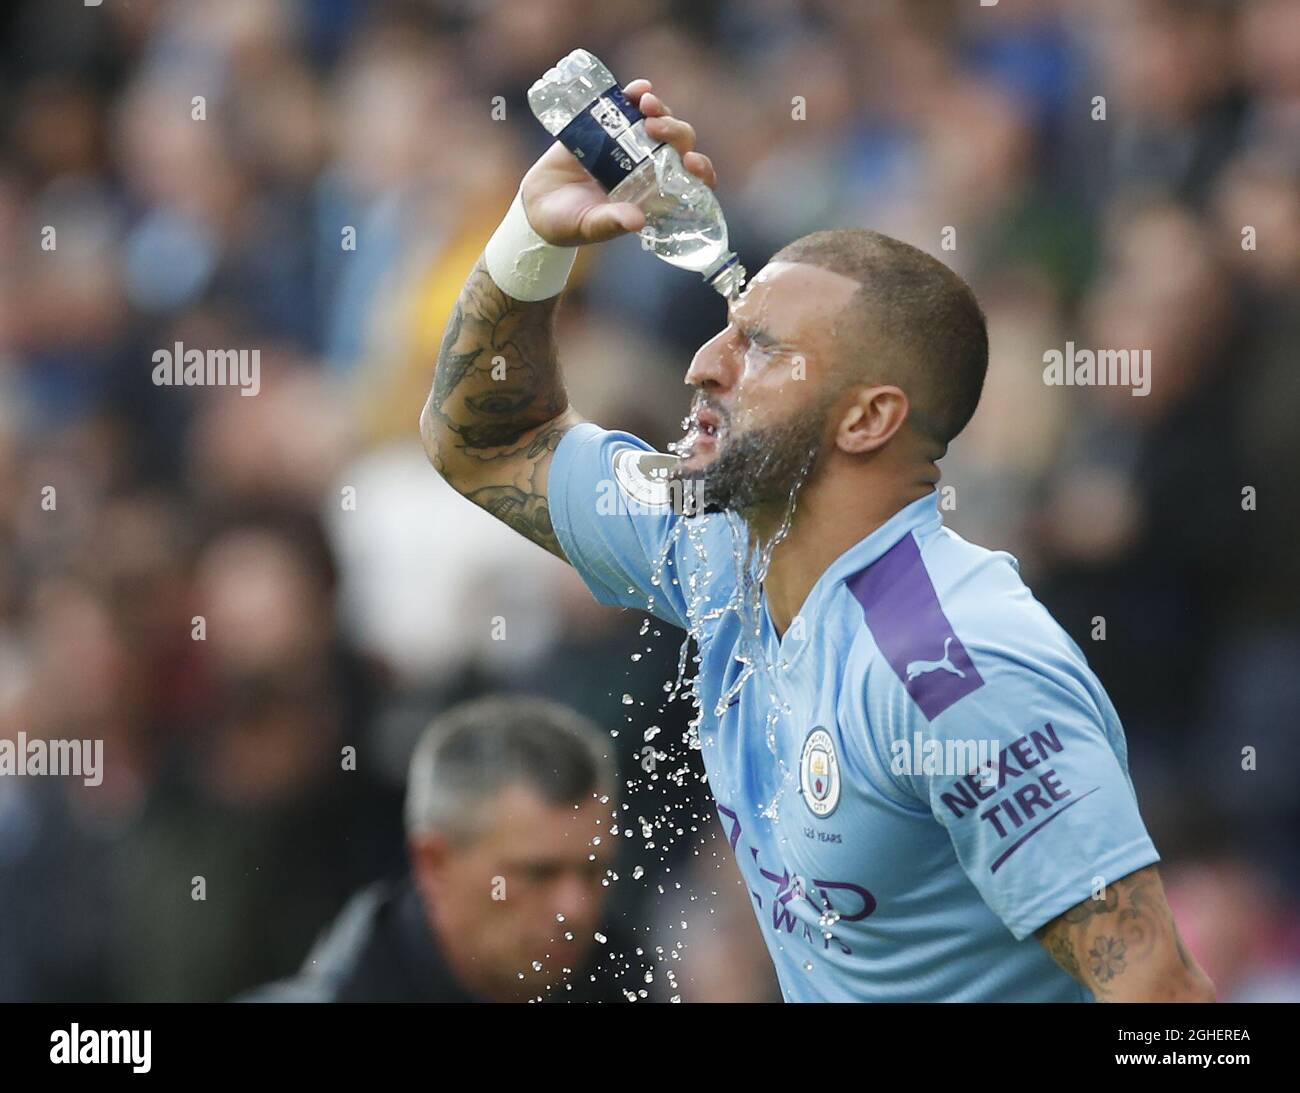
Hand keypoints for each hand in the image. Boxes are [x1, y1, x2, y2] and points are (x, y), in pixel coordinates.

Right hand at [519, 79, 717, 246]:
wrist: (535, 203)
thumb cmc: (567, 224)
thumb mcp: (589, 226)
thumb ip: (610, 223)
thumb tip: (637, 221)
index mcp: (653, 196)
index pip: (691, 183)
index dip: (701, 171)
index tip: (692, 162)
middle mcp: (648, 169)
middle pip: (679, 145)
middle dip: (676, 133)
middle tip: (656, 129)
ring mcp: (630, 146)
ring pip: (661, 121)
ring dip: (661, 110)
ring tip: (646, 105)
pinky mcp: (608, 127)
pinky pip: (630, 106)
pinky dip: (638, 94)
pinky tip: (638, 90)